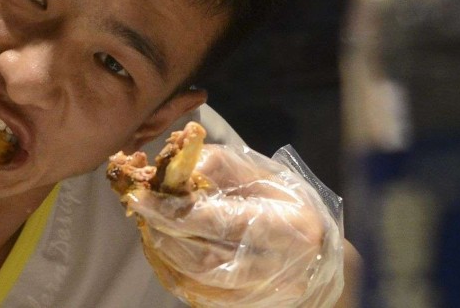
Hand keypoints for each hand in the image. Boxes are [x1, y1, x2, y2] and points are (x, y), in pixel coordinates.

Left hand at [122, 144, 343, 307]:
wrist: (320, 261)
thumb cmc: (289, 206)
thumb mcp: (266, 176)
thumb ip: (223, 167)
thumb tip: (180, 165)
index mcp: (286, 227)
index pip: (220, 222)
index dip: (175, 209)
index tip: (142, 195)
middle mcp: (274, 267)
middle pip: (202, 255)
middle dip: (162, 228)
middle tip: (139, 205)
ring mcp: (259, 294)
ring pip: (194, 277)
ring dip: (163, 247)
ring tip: (149, 222)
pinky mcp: (243, 306)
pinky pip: (195, 292)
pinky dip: (171, 268)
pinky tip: (164, 245)